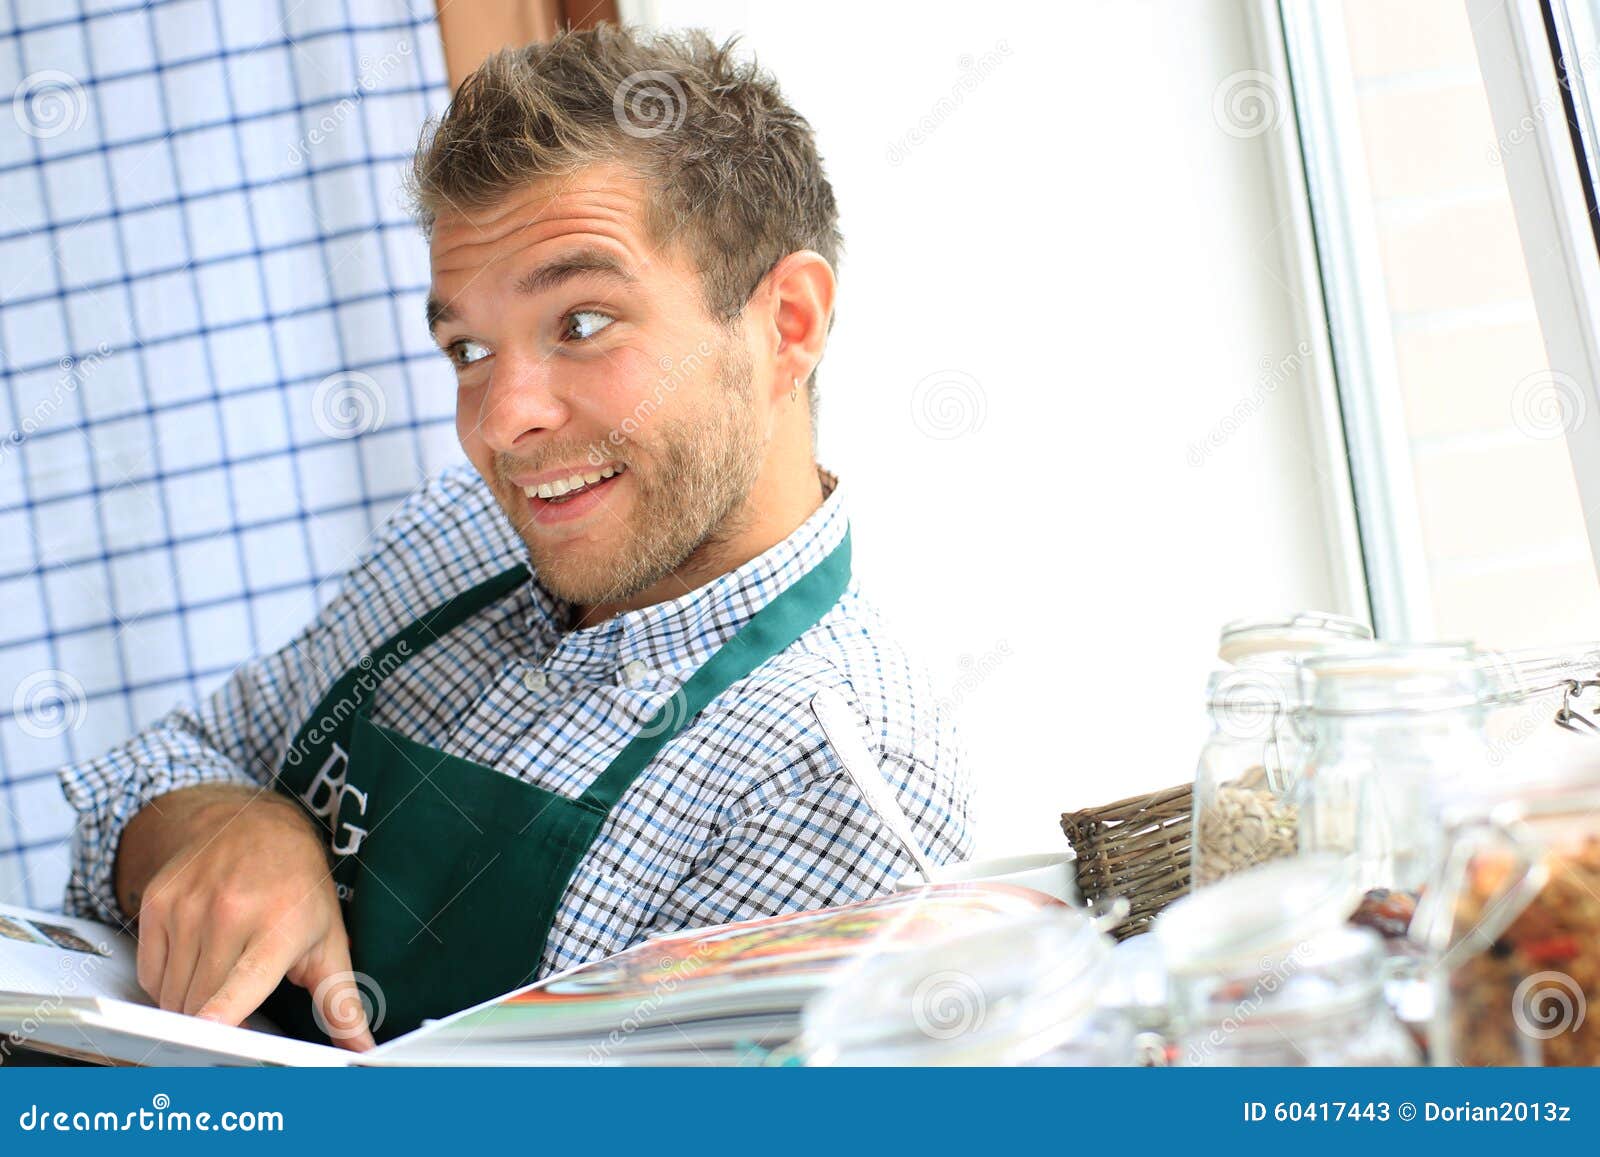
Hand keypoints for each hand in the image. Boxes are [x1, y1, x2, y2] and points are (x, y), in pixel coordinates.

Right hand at [119, 785, 375, 1050]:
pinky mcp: (157, 901)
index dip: (225, 1010)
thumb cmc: (300, 889)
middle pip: (200, 1003)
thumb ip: (341, 1002)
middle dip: (215, 1022)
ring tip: (222, 973)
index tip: (211, 1031)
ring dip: (190, 1003)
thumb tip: (361, 1048)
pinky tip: (196, 959)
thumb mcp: (329, 940)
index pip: (245, 979)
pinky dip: (168, 981)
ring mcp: (188, 904)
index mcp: (279, 925)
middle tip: (238, 1008)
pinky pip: (149, 973)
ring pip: (170, 993)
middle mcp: (230, 911)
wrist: (257, 825)